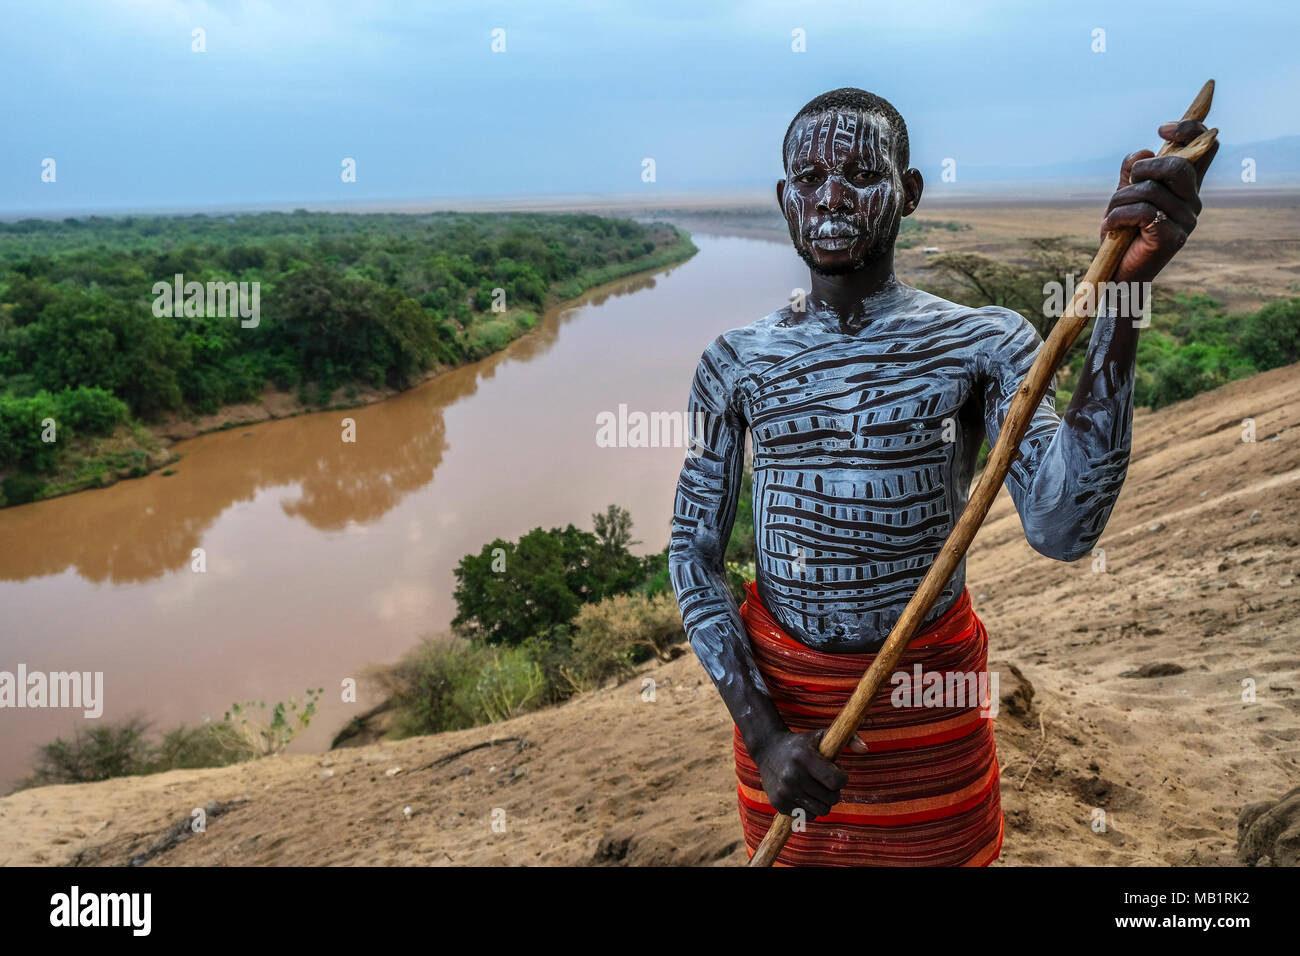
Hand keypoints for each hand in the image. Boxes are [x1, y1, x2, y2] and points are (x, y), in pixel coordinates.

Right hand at [750, 728, 862, 817]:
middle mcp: (792, 776)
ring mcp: (784, 791)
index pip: (836, 781)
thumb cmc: (801, 744)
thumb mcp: (822, 736)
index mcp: (804, 758)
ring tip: (816, 789)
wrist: (768, 750)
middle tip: (826, 781)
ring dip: (823, 802)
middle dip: (833, 791)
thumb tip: (865, 749)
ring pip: (820, 811)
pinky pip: (806, 816)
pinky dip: (809, 809)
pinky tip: (803, 794)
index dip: (842, 778)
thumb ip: (848, 739)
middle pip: (831, 799)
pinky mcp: (778, 803)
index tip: (837, 772)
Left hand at [1101, 119, 1217, 284]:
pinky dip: (1117, 216)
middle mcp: (1192, 202)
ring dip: (1120, 200)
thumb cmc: (1122, 233)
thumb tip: (1143, 153)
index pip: (1206, 147)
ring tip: (1112, 216)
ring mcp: (1186, 221)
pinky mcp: (1173, 237)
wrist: (1117, 273)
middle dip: (1143, 170)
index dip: (1189, 130)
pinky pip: (1142, 212)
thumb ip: (1132, 173)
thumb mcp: (1124, 196)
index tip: (1162, 128)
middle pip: (1178, 166)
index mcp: (1185, 188)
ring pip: (1150, 190)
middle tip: (1127, 185)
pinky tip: (1112, 228)